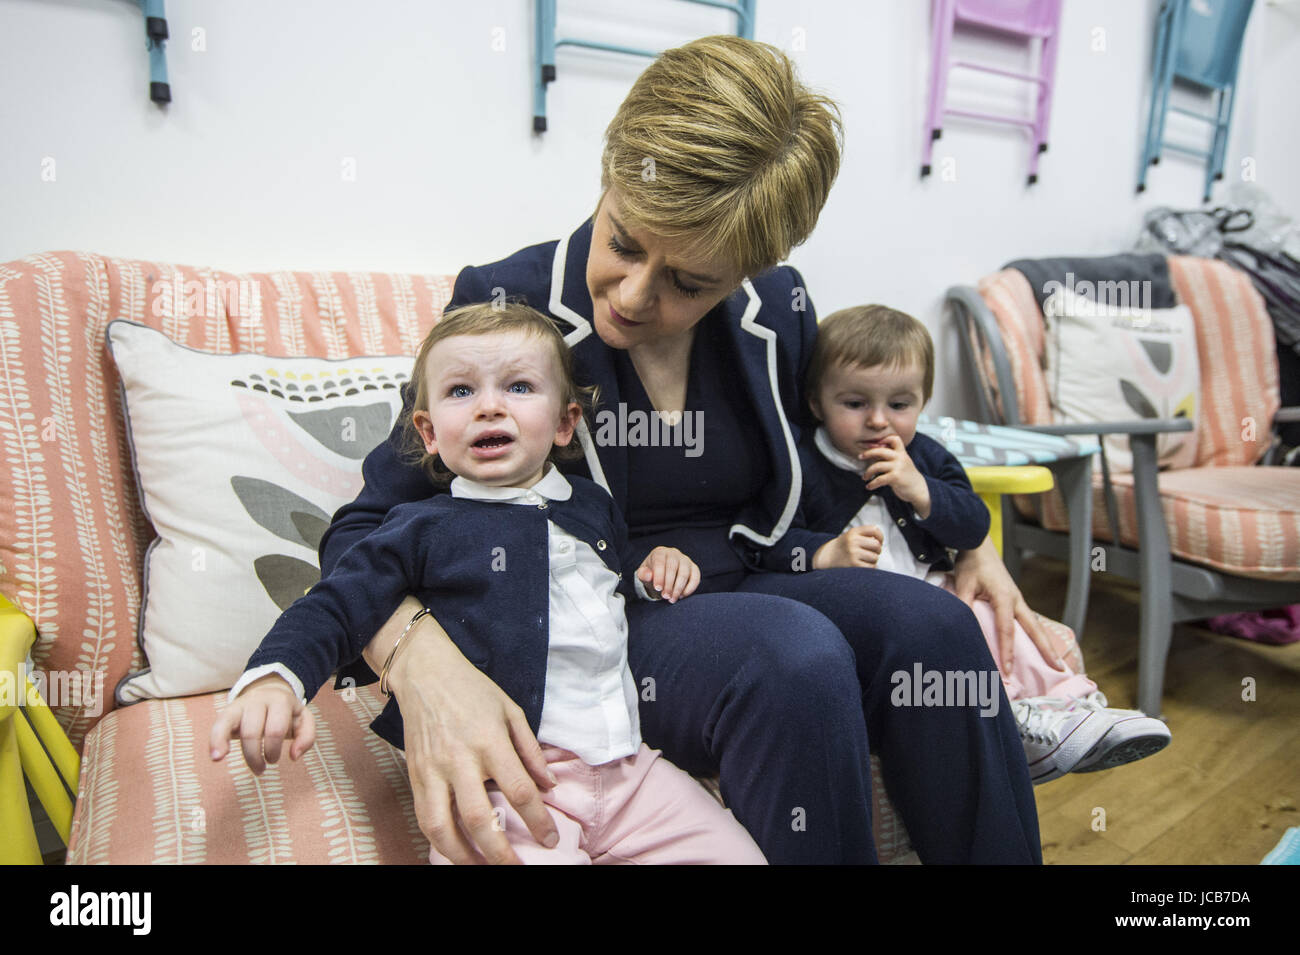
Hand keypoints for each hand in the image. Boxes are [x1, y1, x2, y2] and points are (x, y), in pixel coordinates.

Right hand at [209, 673, 316, 773]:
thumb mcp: (304, 720)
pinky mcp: (227, 711)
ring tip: (226, 764)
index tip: (272, 761)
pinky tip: (216, 757)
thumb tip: (294, 756)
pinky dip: (215, 740)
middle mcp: (259, 700)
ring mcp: (241, 704)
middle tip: (261, 769)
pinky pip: (218, 724)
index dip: (273, 749)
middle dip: (255, 756)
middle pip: (252, 732)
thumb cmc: (287, 712)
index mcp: (281, 701)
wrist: (269, 691)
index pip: (276, 730)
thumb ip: (307, 737)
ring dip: (228, 746)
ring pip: (231, 725)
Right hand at [388, 620, 558, 864]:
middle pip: (480, 818)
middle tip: (516, 868)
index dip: (537, 821)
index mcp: (490, 740)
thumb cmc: (472, 689)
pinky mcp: (414, 774)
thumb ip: (531, 750)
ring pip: (442, 826)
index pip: (518, 790)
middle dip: (499, 852)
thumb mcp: (511, 710)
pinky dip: (439, 840)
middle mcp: (459, 758)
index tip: (550, 840)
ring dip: (462, 856)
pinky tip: (455, 850)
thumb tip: (548, 785)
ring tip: (481, 868)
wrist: (424, 672)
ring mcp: (432, 769)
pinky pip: (424, 817)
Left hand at [636, 546, 700, 602]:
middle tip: (665, 597)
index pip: (660, 562)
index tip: (658, 588)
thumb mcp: (643, 574)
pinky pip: (696, 578)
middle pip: (673, 567)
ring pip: (685, 573)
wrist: (662, 574)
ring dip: (678, 588)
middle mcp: (674, 553)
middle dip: (669, 584)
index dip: (659, 575)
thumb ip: (643, 574)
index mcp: (660, 552)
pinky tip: (681, 596)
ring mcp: (685, 560)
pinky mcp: (694, 568)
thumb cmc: (652, 574)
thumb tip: (649, 576)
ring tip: (672, 599)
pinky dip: (690, 588)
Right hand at [813, 525, 882, 568]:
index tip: (879, 542)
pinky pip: (871, 567)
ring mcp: (853, 553)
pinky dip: (869, 568)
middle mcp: (852, 541)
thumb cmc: (844, 547)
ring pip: (875, 557)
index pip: (875, 530)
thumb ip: (866, 535)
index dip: (880, 537)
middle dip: (877, 550)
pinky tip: (862, 566)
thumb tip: (880, 541)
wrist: (827, 558)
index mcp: (853, 532)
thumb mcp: (851, 536)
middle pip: (876, 545)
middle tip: (871, 553)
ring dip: (873, 560)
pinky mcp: (854, 565)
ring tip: (864, 559)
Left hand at [860, 436, 930, 517]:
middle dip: (868, 453)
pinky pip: (879, 479)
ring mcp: (898, 467)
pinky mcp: (896, 477)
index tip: (873, 444)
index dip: (883, 439)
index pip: (894, 439)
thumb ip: (891, 457)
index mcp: (902, 453)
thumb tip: (872, 453)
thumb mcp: (902, 463)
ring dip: (868, 472)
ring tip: (864, 477)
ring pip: (877, 466)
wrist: (918, 489)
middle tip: (860, 457)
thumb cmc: (906, 476)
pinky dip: (872, 484)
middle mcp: (900, 458)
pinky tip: (869, 486)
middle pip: (881, 450)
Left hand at [951, 537, 1065, 674]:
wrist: (978, 545)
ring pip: (1034, 625)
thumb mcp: (963, 585)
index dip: (1007, 652)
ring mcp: (1018, 599)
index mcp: (1004, 597)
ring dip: (1044, 643)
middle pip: (1034, 629)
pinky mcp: (1014, 599)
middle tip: (1059, 668)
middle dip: (1046, 650)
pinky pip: (1027, 620)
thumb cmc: (971, 564)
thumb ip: (964, 607)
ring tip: (1055, 662)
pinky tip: (1036, 645)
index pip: (1006, 631)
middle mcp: (1016, 600)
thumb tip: (964, 629)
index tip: (1008, 671)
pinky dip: (1034, 634)